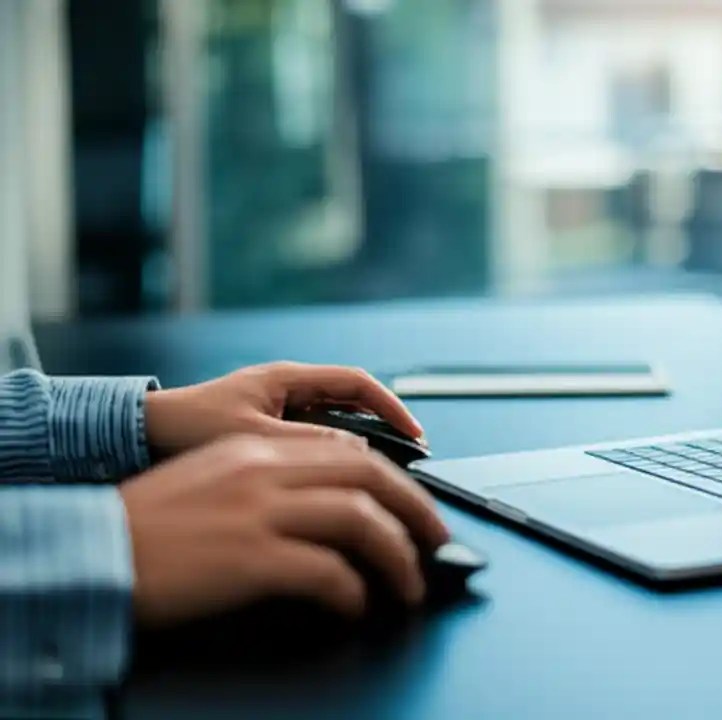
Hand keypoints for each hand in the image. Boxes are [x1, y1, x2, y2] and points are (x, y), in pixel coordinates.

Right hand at [119, 434, 449, 626]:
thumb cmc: (146, 527)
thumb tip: (322, 503)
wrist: (92, 553)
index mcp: (256, 448)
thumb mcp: (211, 478)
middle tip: (437, 540)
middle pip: (371, 475)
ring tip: (409, 585)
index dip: (392, 476)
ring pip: (362, 520)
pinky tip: (355, 606)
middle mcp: (264, 470)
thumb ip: (266, 478)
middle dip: (417, 509)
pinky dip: (353, 592)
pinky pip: (329, 572)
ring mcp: (260, 512)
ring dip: (398, 557)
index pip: (348, 449)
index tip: (411, 501)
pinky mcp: (251, 557)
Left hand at [143, 362, 424, 457]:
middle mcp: (286, 390)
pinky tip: (341, 485)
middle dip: (385, 429)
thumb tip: (357, 450)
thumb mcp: (253, 436)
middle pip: (353, 405)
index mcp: (286, 379)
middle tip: (409, 459)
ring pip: (336, 426)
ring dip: (362, 448)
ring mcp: (277, 412)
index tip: (415, 435)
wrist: (132, 439)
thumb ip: (307, 442)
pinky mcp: (266, 436)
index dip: (392, 408)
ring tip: (382, 476)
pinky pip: (314, 444)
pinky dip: (335, 460)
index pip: (357, 384)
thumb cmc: (184, 428)